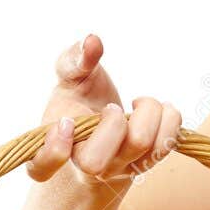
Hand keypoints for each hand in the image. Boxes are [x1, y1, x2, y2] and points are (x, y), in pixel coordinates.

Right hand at [26, 32, 182, 188]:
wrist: (104, 128)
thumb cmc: (81, 100)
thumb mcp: (71, 77)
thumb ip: (75, 59)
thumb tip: (92, 41)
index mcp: (58, 143)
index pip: (41, 167)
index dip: (52, 150)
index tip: (67, 122)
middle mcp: (86, 165)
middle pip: (96, 161)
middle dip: (112, 124)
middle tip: (113, 108)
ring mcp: (117, 169)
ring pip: (141, 145)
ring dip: (148, 111)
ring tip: (140, 102)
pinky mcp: (145, 165)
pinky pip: (165, 145)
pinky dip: (169, 118)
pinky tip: (157, 109)